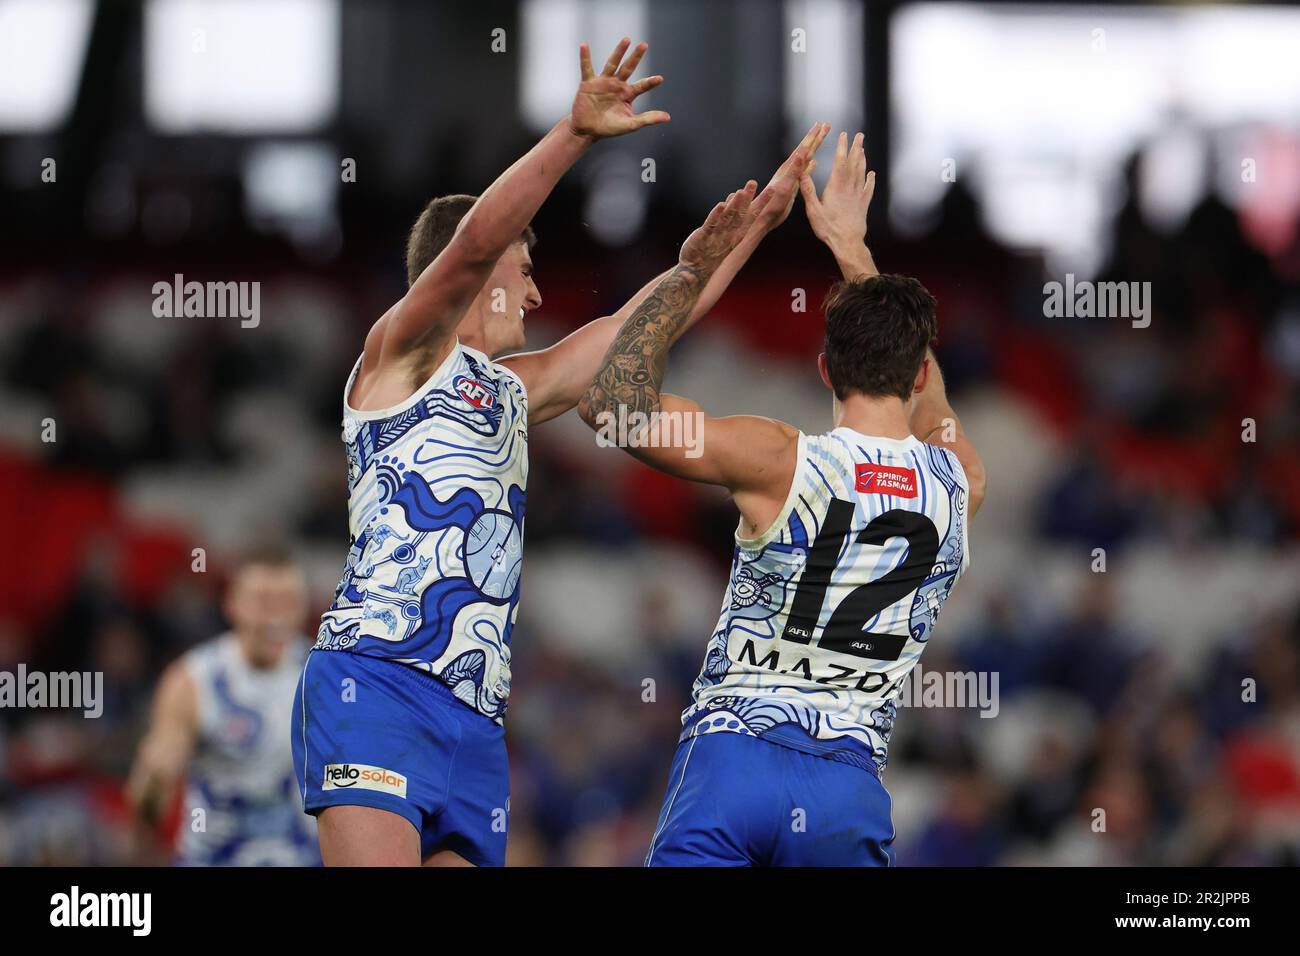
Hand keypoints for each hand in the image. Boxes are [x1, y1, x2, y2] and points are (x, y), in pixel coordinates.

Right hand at [569, 39, 669, 139]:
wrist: (587, 131)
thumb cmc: (609, 128)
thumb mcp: (631, 124)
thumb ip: (648, 119)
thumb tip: (667, 117)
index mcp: (628, 94)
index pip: (642, 85)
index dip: (650, 82)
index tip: (660, 79)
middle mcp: (617, 84)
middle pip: (628, 68)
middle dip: (636, 57)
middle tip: (644, 45)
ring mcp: (603, 82)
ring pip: (612, 64)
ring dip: (619, 51)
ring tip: (627, 40)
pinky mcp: (588, 83)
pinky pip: (586, 67)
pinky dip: (585, 57)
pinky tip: (584, 45)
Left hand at [680, 181, 765, 272]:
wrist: (696, 271)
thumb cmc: (713, 251)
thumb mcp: (726, 233)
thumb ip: (732, 214)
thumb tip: (737, 194)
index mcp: (738, 234)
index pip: (752, 216)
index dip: (762, 202)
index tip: (773, 189)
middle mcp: (730, 234)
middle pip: (742, 214)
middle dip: (749, 199)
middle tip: (754, 183)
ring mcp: (717, 236)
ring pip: (728, 218)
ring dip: (735, 204)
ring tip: (741, 192)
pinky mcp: (703, 237)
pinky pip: (711, 224)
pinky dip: (716, 215)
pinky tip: (721, 205)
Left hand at [753, 122, 829, 233]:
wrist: (762, 218)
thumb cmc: (771, 206)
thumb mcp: (784, 188)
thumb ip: (793, 171)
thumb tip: (802, 154)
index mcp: (789, 169)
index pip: (803, 149)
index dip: (812, 137)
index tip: (821, 124)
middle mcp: (789, 170)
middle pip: (805, 149)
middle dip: (816, 137)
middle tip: (826, 124)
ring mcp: (790, 177)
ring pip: (805, 158)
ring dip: (814, 147)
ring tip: (821, 137)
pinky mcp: (791, 186)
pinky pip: (803, 171)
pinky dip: (810, 165)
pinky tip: (814, 163)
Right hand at [800, 130, 874, 250]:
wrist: (847, 243)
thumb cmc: (828, 228)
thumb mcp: (813, 210)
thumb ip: (808, 191)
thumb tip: (802, 173)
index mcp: (836, 187)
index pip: (840, 161)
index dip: (842, 147)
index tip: (844, 134)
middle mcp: (849, 188)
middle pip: (854, 163)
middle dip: (856, 147)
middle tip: (859, 135)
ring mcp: (858, 195)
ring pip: (862, 173)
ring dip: (862, 159)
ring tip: (863, 148)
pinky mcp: (863, 205)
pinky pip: (868, 188)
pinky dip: (870, 179)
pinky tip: (871, 174)